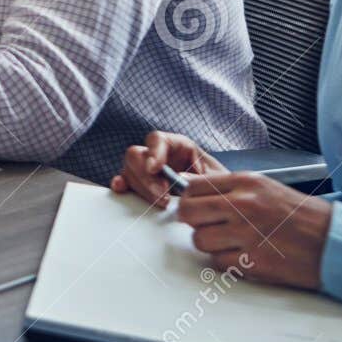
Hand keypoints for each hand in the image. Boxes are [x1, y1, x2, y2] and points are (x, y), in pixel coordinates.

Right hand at [111, 130, 227, 206]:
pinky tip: (122, 189)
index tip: (155, 168)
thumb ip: (200, 177)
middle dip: (146, 177)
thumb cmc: (220, 186)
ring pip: (129, 169)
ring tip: (161, 202)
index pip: (158, 139)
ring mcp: (147, 170)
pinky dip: (121, 185)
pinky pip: (124, 181)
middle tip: (162, 196)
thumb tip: (180, 178)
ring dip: (140, 187)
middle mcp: (159, 155)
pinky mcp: (141, 185)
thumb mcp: (217, 180)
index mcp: (178, 145)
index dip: (153, 152)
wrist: (219, 201)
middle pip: (137, 154)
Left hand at [174, 172, 333, 289]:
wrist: (334, 242)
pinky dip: (227, 262)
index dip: (189, 198)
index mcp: (246, 183)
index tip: (195, 206)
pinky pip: (218, 262)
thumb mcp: (264, 187)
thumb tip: (187, 184)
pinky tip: (246, 255)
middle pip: (188, 212)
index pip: (193, 186)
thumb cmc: (301, 216)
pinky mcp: (252, 261)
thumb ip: (227, 186)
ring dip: (211, 244)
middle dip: (193, 221)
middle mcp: (243, 205)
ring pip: (199, 240)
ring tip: (233, 241)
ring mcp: (246, 234)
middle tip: (208, 225)